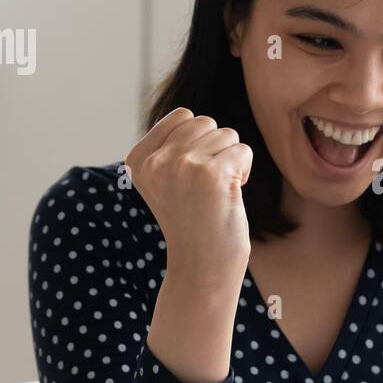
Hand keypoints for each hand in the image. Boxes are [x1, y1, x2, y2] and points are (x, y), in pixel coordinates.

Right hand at [125, 107, 252, 284]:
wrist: (202, 267)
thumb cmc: (193, 222)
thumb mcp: (164, 181)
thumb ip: (170, 148)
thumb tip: (193, 118)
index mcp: (139, 159)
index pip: (182, 115)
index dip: (198, 142)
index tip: (192, 176)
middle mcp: (156, 160)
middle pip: (206, 122)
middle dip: (216, 149)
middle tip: (207, 187)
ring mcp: (182, 165)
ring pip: (227, 134)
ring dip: (231, 161)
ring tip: (216, 193)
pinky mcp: (212, 174)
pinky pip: (243, 151)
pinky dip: (244, 172)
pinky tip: (230, 196)